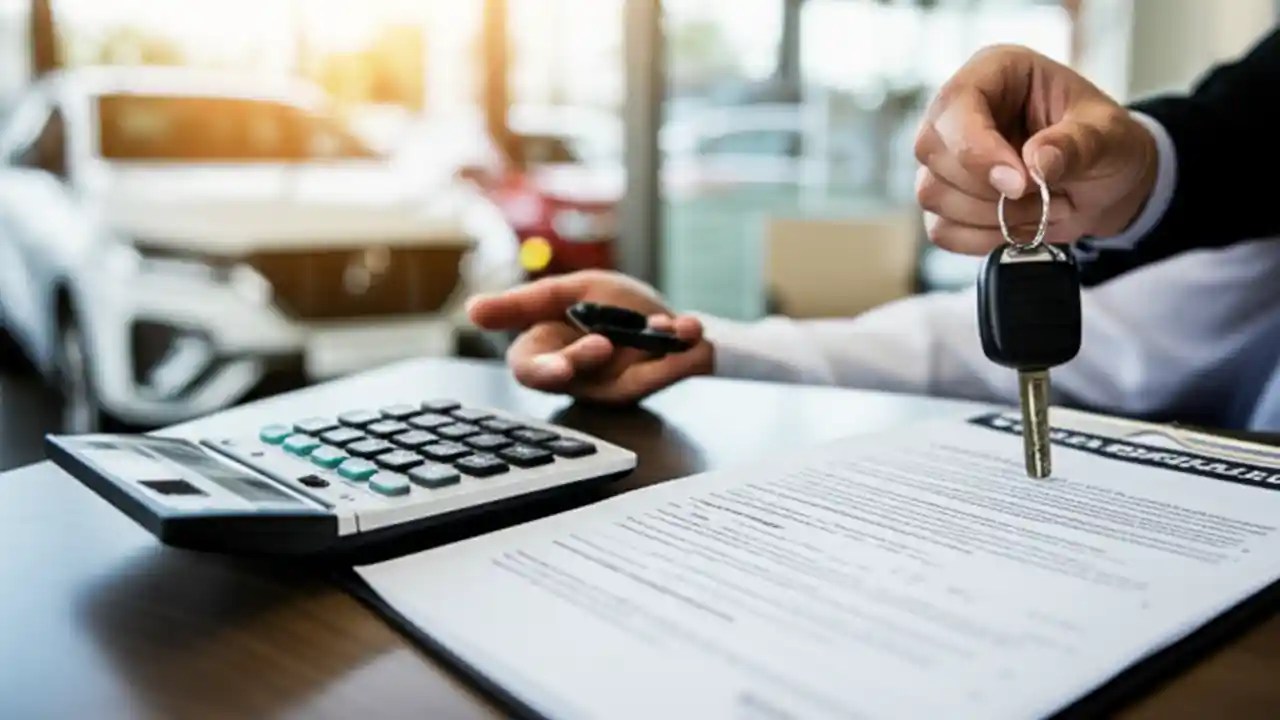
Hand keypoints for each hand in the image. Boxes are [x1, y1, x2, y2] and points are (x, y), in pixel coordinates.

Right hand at [466, 270, 713, 402]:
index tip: (559, 364)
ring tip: (666, 327)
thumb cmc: (609, 304)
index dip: (542, 369)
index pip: (530, 369)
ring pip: (627, 383)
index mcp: (550, 351)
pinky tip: (691, 328)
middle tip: (603, 342)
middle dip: (585, 360)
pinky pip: (668, 374)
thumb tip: (471, 310)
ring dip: (650, 354)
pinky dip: (683, 350)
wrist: (665, 317)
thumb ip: (523, 303)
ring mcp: (617, 386)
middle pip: (571, 379)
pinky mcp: (654, 386)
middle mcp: (581, 376)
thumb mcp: (566, 291)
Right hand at [914, 44, 1158, 254]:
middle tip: (1042, 193)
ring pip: (933, 194)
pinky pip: (942, 229)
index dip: (977, 148)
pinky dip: (983, 238)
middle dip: (988, 187)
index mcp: (995, 73)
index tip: (1019, 183)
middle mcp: (959, 112)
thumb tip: (1036, 163)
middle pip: (932, 151)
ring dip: (991, 215)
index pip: (955, 103)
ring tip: (1041, 208)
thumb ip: (1076, 144)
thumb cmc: (1104, 142)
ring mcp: (946, 158)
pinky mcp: (947, 199)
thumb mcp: (1109, 134)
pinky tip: (1018, 225)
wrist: (1104, 183)